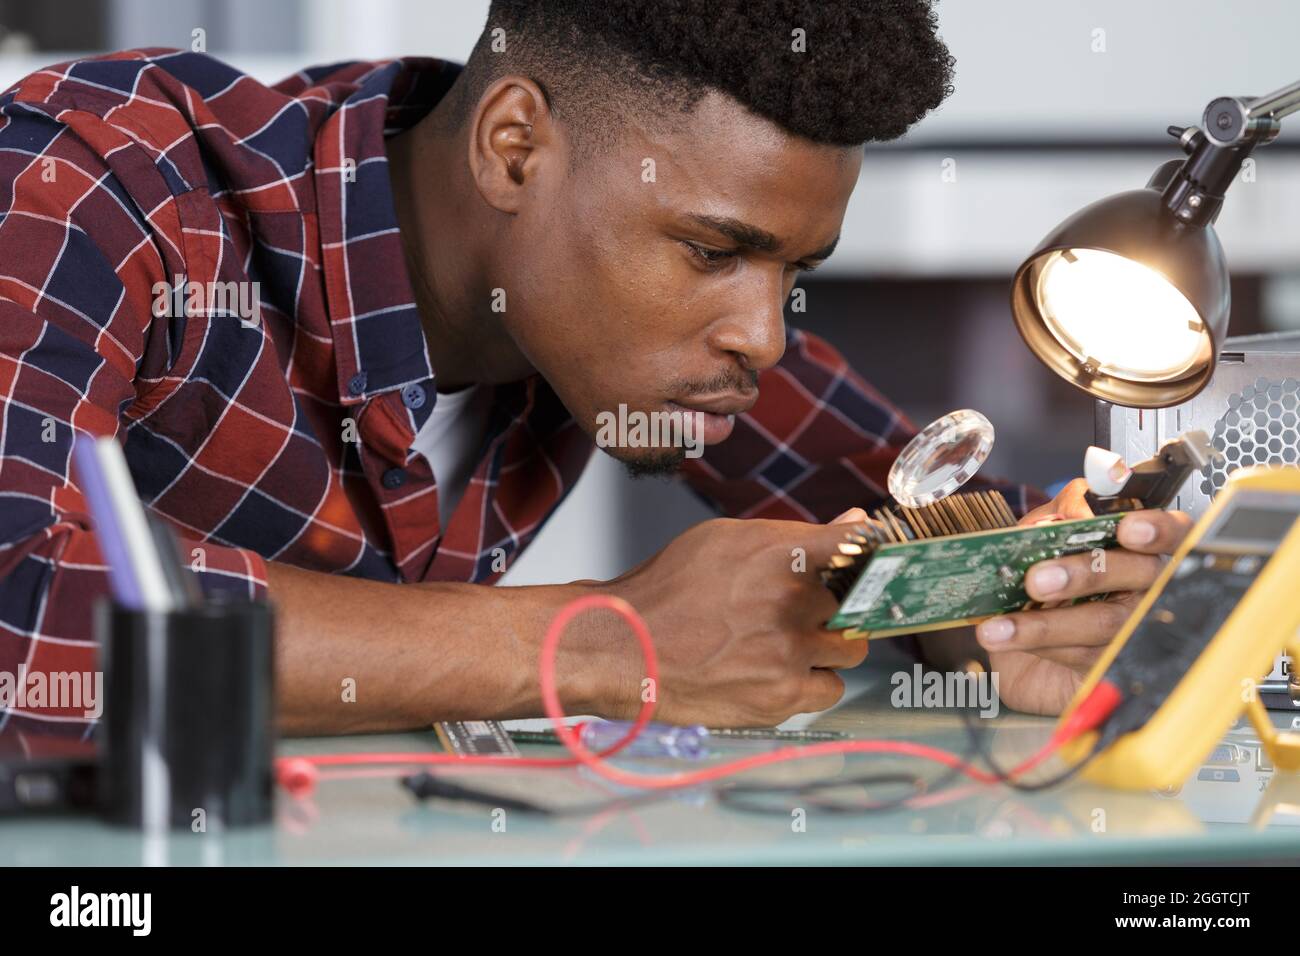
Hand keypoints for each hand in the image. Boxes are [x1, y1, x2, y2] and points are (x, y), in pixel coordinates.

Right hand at [601, 509, 871, 725]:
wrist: (622, 647)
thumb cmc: (667, 590)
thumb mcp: (725, 540)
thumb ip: (795, 535)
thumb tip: (856, 524)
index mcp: (778, 551)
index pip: (859, 546)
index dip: (872, 554)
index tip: (876, 560)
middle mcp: (790, 600)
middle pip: (857, 603)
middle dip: (837, 607)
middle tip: (805, 611)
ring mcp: (788, 651)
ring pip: (850, 649)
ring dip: (829, 646)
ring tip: (788, 643)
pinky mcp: (780, 696)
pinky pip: (829, 689)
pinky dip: (812, 682)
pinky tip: (779, 671)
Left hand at [973, 479, 1192, 715]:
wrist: (1024, 650)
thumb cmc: (1044, 584)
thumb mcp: (1043, 539)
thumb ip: (1055, 518)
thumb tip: (1060, 518)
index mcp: (1139, 549)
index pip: (1173, 533)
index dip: (1158, 529)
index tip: (1127, 529)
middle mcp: (1149, 589)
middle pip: (1140, 576)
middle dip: (1086, 574)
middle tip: (1037, 580)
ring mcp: (1136, 631)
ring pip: (1105, 624)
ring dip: (1044, 624)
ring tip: (998, 626)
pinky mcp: (1115, 668)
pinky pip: (1086, 658)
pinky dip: (1041, 647)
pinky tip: (1008, 639)